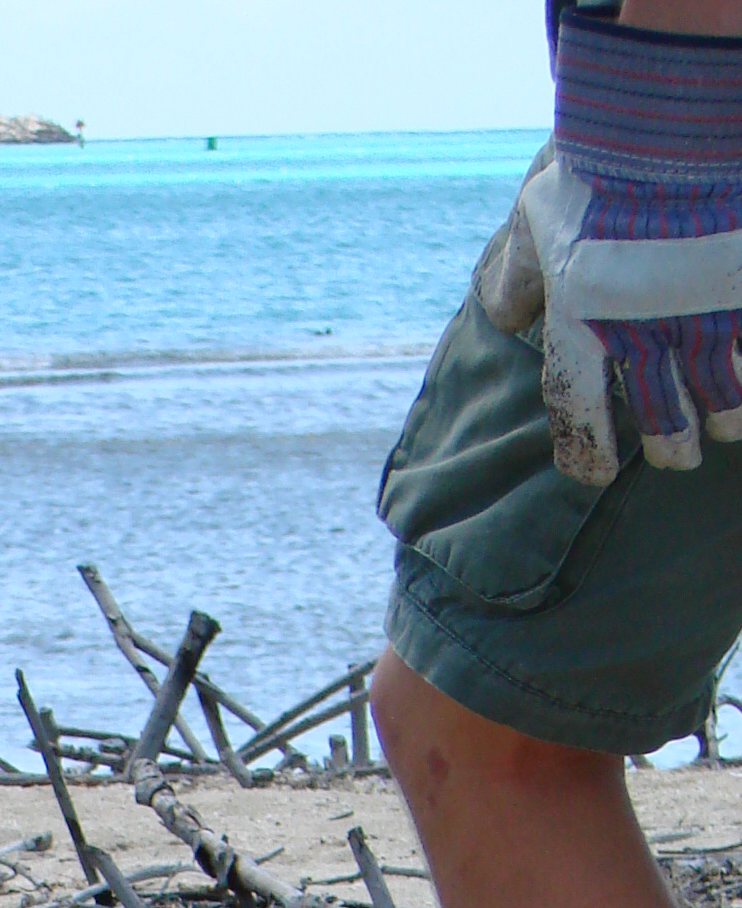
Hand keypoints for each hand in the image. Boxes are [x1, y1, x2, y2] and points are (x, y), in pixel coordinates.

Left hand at [477, 20, 741, 482]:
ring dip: (725, 418)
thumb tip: (502, 318)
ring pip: (724, 398)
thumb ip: (518, 271)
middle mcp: (646, 335)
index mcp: (582, 326)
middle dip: (672, 445)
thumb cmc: (597, 163)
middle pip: (664, 420)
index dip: (587, 452)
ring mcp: (707, 315)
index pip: (580, 414)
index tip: (595, 473)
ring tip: (725, 428)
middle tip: (678, 454)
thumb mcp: (538, 214)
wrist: (671, 120)